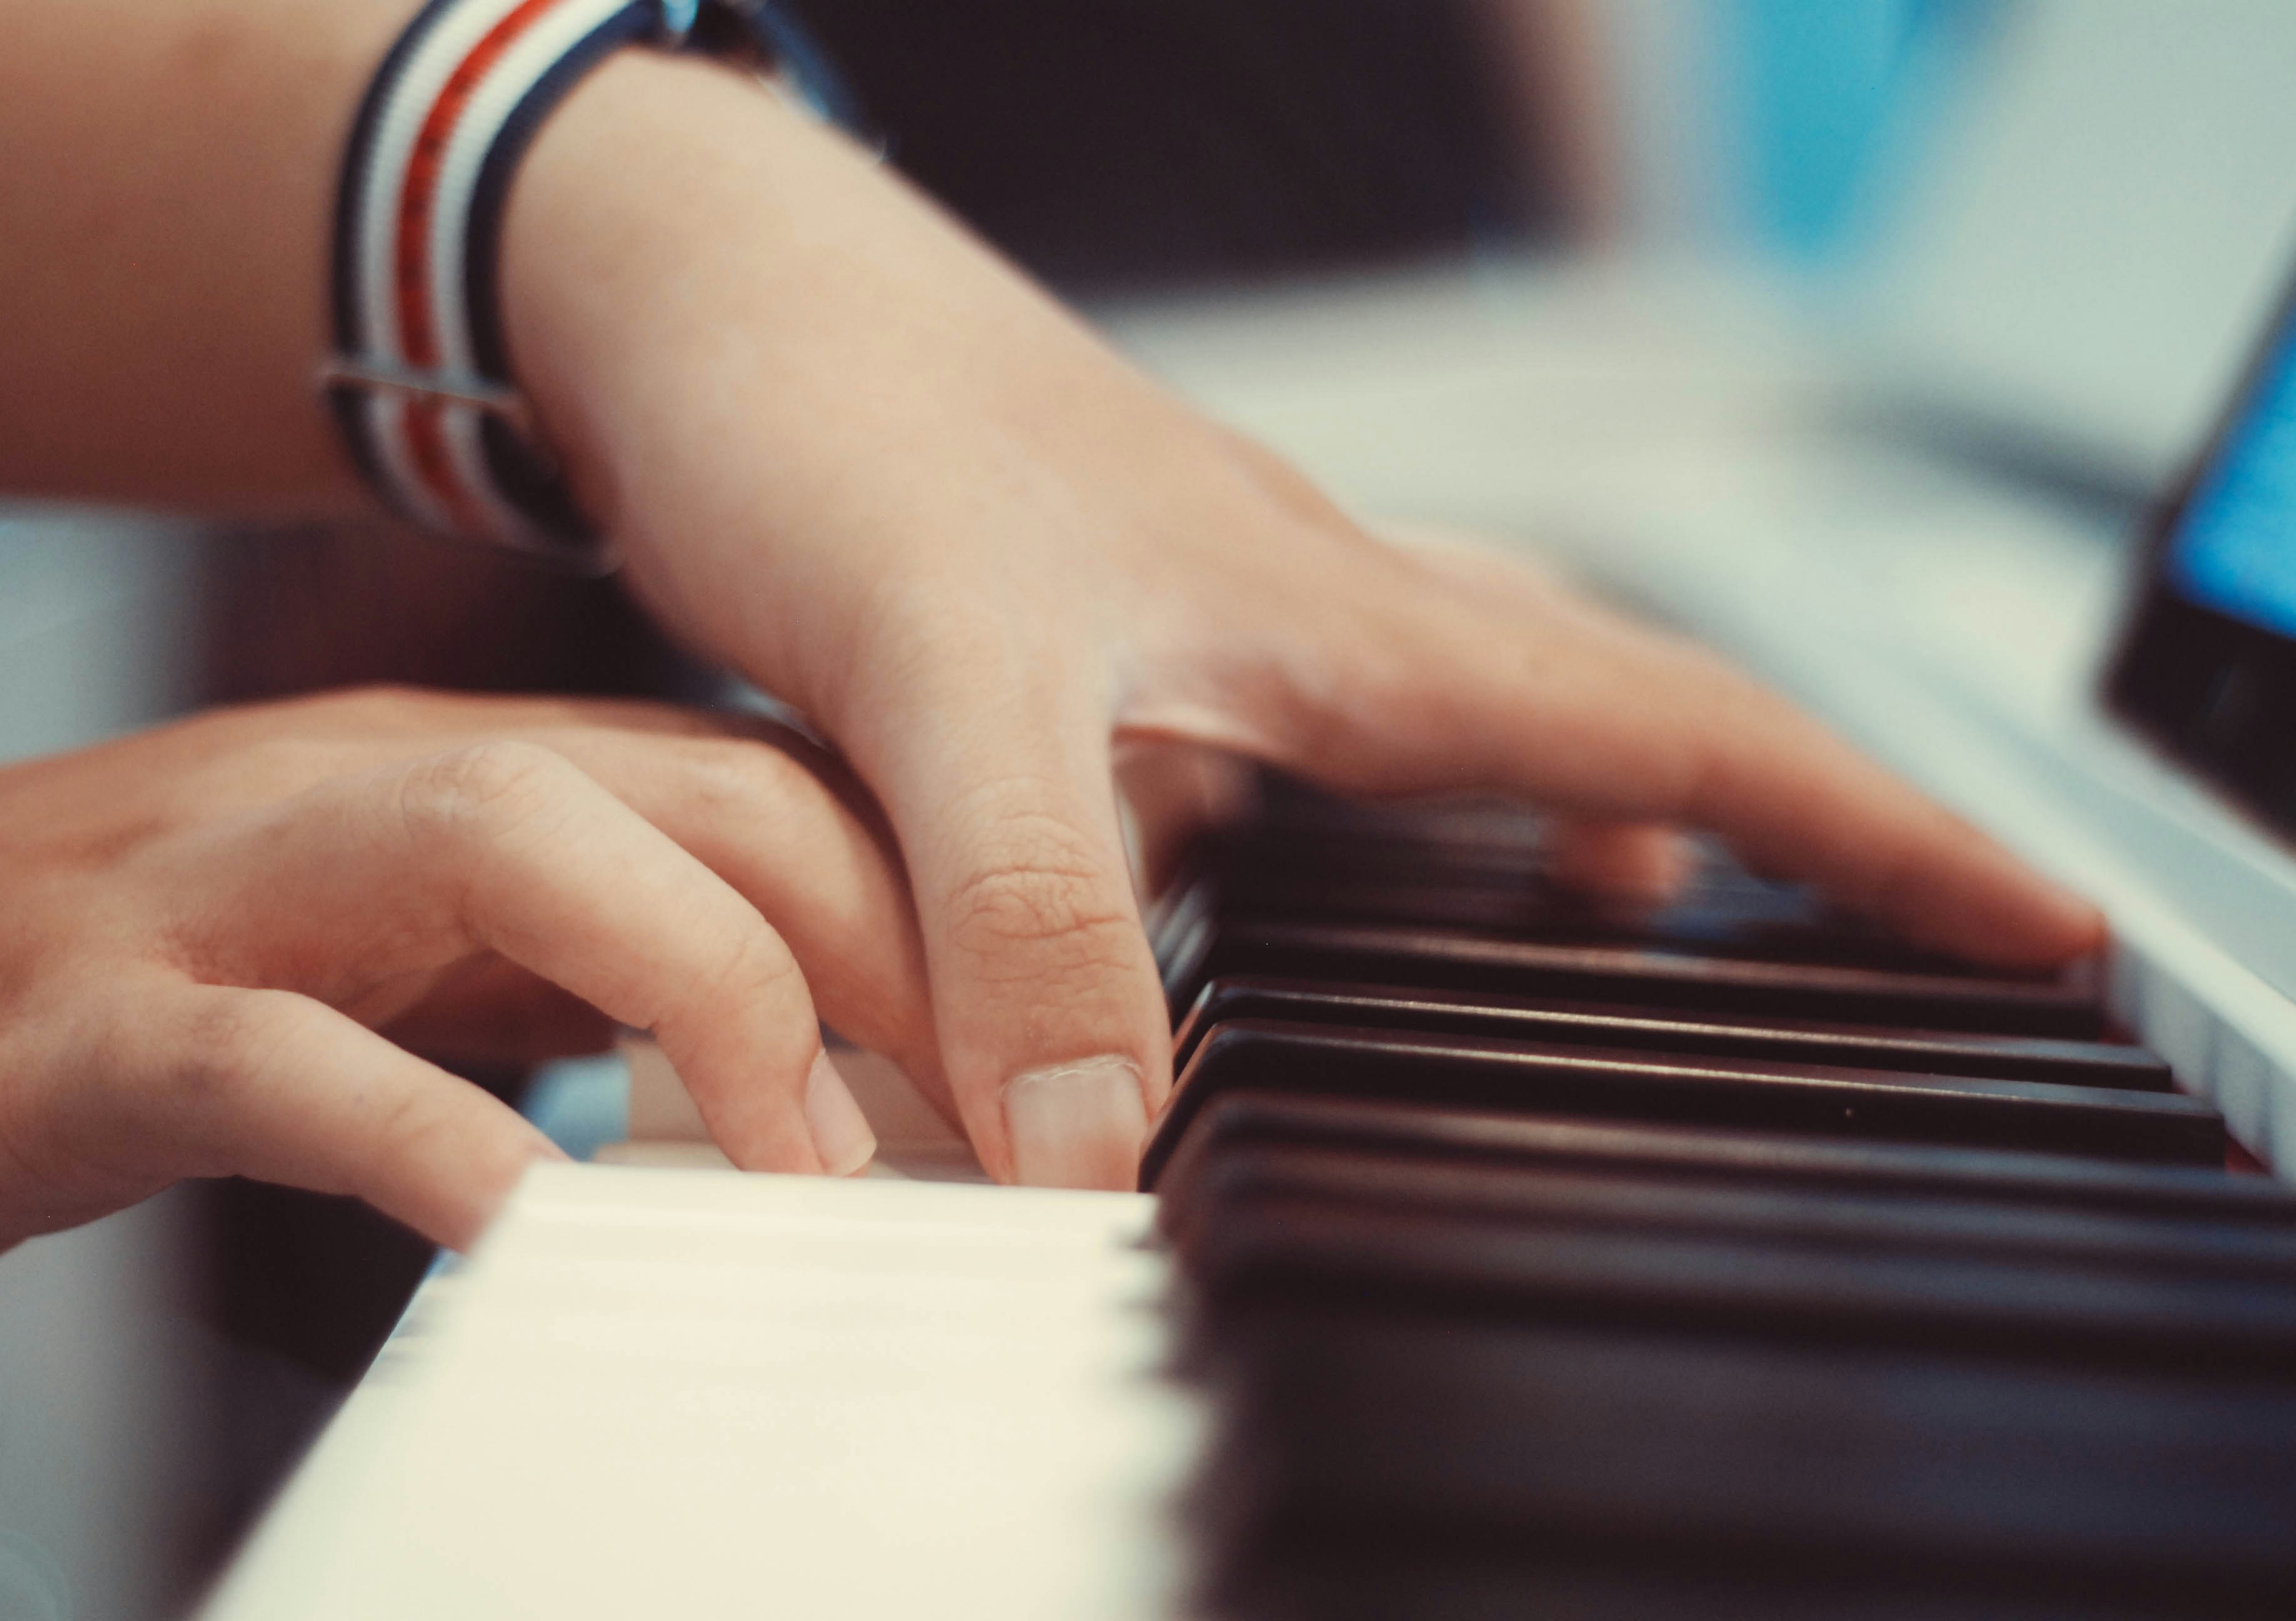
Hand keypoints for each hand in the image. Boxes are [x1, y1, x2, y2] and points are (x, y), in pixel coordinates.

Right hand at [0, 688, 934, 1311]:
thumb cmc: (129, 998)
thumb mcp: (396, 977)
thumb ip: (573, 1000)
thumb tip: (797, 1097)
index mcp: (462, 792)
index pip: (761, 789)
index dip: (927, 916)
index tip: (1039, 1071)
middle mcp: (367, 801)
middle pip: (688, 784)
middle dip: (879, 939)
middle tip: (993, 1127)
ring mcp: (221, 891)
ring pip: (508, 839)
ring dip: (703, 992)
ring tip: (807, 1167)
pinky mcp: (76, 1022)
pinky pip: (273, 1058)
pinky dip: (421, 1135)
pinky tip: (521, 1227)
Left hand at [500, 58, 2104, 1192]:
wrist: (689, 305)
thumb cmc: (836, 429)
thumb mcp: (945, 685)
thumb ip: (1035, 918)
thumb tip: (1107, 1169)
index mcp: (1345, 619)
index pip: (1674, 725)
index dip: (1867, 831)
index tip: (2031, 914)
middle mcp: (1308, 620)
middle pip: (1611, 719)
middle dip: (1772, 825)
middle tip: (1892, 924)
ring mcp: (1217, 635)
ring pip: (1465, 736)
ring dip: (1578, 822)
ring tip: (1648, 925)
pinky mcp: (1109, 660)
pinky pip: (1300, 767)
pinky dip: (1360, 843)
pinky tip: (1311, 907)